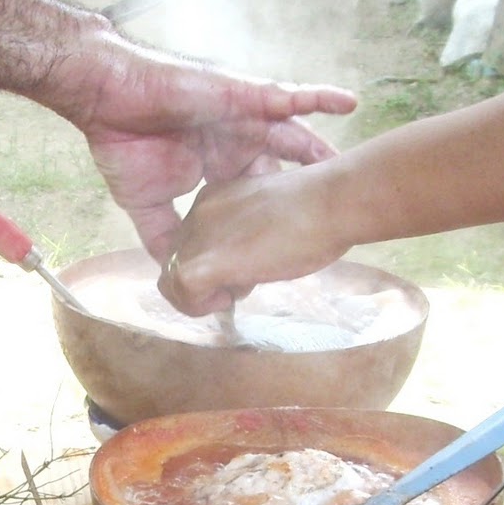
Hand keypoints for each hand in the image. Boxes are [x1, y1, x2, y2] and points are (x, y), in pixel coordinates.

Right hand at [57, 41, 355, 262]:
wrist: (105, 97)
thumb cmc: (122, 144)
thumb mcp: (149, 206)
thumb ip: (165, 237)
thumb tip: (179, 273)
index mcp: (215, 165)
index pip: (255, 192)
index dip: (272, 214)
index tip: (296, 240)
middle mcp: (234, 140)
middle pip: (283, 165)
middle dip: (308, 185)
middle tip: (339, 206)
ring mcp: (241, 116)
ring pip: (293, 135)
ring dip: (321, 151)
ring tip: (349, 167)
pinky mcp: (240, 95)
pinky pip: (286, 96)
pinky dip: (316, 99)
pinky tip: (347, 104)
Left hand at [155, 165, 350, 315]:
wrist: (331, 203)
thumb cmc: (319, 213)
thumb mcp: (270, 221)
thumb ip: (248, 236)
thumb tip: (242, 267)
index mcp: (214, 198)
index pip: (190, 243)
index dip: (211, 265)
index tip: (245, 268)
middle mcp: (197, 212)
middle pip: (176, 263)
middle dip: (206, 283)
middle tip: (245, 281)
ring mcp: (198, 236)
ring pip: (172, 281)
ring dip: (202, 297)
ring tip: (241, 288)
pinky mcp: (204, 261)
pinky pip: (182, 293)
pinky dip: (201, 306)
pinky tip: (230, 299)